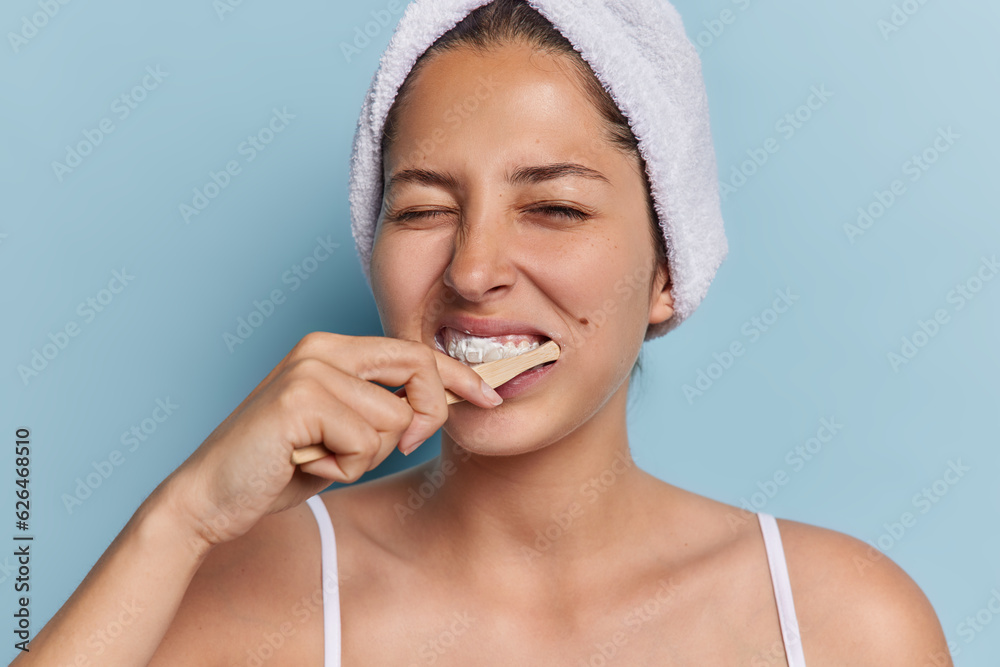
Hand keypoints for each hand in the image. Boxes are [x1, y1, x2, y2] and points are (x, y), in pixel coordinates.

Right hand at [160, 332, 501, 548]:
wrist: (210, 496)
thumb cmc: (278, 466)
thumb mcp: (341, 430)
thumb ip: (383, 409)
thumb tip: (441, 405)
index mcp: (333, 348)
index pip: (414, 352)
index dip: (458, 376)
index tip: (490, 398)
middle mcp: (322, 348)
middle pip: (419, 372)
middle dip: (423, 418)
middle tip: (391, 449)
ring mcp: (310, 370)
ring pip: (395, 420)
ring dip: (366, 457)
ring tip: (322, 458)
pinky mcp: (300, 400)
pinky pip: (367, 443)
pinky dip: (344, 468)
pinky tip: (308, 466)